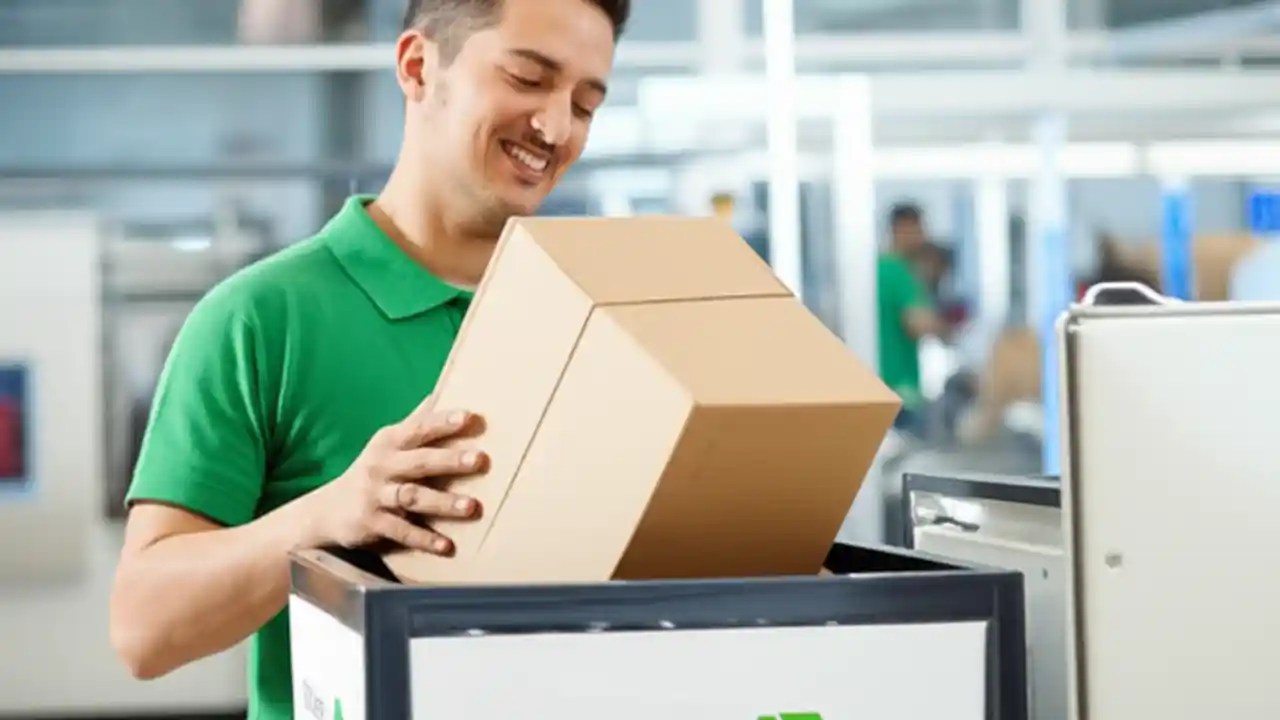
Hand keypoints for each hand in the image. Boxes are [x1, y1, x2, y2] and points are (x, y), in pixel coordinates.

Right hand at [306, 396, 485, 555]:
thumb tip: (442, 389)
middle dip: (450, 460)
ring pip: (413, 497)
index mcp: (389, 442)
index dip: (443, 422)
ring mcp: (375, 495)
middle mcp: (381, 466)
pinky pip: (400, 532)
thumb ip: (416, 421)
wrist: (326, 510)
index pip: (418, 428)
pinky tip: (448, 546)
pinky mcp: (371, 523)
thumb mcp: (388, 443)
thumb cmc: (373, 470)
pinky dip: (424, 539)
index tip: (470, 417)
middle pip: (419, 461)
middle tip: (480, 460)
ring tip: (472, 507)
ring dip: (443, 503)